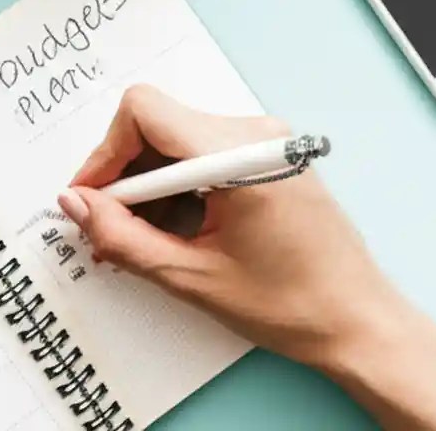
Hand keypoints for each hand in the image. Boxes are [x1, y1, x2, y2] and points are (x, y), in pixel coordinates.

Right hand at [59, 86, 435, 430]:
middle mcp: (255, 135)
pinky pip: (201, 150)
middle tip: (111, 226)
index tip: (91, 196)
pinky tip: (179, 227)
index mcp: (238, 156)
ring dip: (149, 183)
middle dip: (124, 174)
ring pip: (174, 137)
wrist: (358, 321)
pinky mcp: (269, 155)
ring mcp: (265, 141)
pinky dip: (176, 184)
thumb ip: (122, 237)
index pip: (144, 113)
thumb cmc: (293, 304)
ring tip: (150, 237)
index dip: (105, 154)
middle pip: (156, 122)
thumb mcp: (190, 276)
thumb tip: (77, 205)